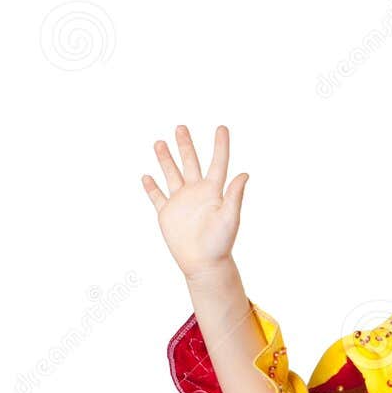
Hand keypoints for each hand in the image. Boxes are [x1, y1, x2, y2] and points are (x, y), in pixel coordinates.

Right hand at [141, 124, 248, 280]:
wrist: (204, 264)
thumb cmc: (220, 244)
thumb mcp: (229, 217)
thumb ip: (234, 195)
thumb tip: (244, 174)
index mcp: (213, 191)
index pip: (218, 163)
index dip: (221, 145)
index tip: (222, 128)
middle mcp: (196, 193)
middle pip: (190, 162)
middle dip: (185, 145)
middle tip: (181, 127)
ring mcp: (181, 202)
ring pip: (171, 174)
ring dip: (165, 159)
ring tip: (160, 143)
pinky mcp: (167, 214)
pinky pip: (157, 197)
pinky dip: (151, 187)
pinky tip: (147, 177)